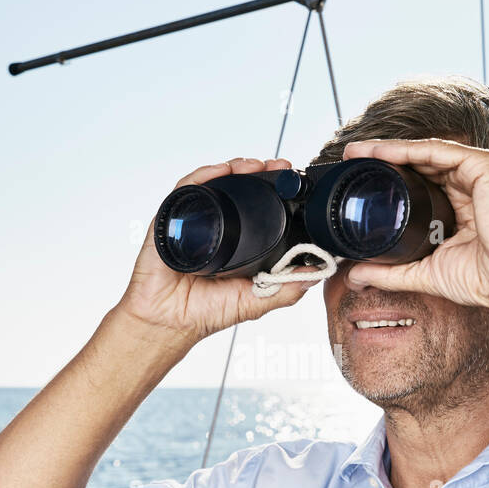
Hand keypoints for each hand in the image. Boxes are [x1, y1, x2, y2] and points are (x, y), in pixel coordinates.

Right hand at [117, 157, 319, 341]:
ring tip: (255, 165)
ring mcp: (192, 219)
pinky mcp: (170, 219)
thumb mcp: (257, 301)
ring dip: (236, 168)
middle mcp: (215, 225)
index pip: (257, 205)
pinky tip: (221, 170)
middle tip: (279, 166)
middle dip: (259, 171)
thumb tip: (318, 272)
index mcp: (237, 239)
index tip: (293, 179)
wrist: (170, 322)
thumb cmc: (207, 312)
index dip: (275, 189)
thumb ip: (287, 288)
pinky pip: (186, 189)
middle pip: (237, 186)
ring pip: (215, 182)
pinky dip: (204, 175)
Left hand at [339, 138, 488, 319]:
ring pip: (425, 152)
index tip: (356, 180)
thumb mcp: (426, 272)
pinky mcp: (485, 165)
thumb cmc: (486, 279)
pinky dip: (406, 149)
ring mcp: (480, 171)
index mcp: (462, 205)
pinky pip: (438, 150)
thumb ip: (391, 272)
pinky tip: (380, 152)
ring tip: (357, 152)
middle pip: (420, 164)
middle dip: (383, 160)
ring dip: (388, 150)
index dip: (389, 179)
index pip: (419, 183)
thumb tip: (354, 275)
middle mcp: (471, 184)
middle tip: (349, 160)